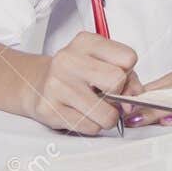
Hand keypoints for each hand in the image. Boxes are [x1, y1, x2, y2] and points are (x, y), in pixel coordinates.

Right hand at [25, 31, 142, 135]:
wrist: (38, 84)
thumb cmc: (77, 73)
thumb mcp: (103, 63)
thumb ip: (128, 77)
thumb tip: (133, 100)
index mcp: (85, 42)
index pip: (128, 58)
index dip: (128, 73)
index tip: (117, 78)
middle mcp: (68, 59)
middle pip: (117, 81)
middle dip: (119, 96)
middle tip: (108, 96)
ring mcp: (57, 85)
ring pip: (106, 113)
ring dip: (108, 117)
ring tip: (97, 109)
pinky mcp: (49, 109)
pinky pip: (90, 127)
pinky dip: (92, 125)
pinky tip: (81, 114)